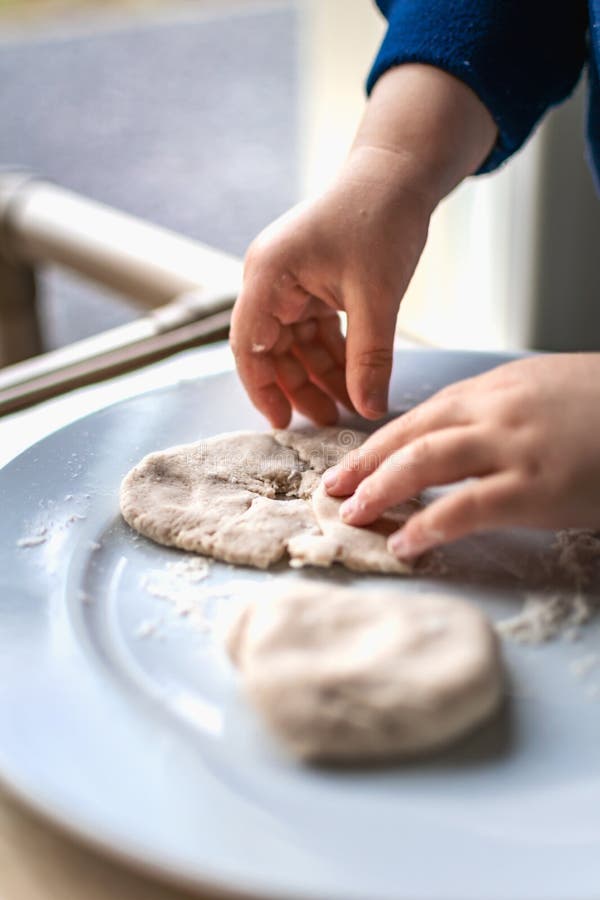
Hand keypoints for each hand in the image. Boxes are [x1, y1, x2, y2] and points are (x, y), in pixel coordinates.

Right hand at [230, 148, 431, 425]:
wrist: (398, 172)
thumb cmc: (380, 217)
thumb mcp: (377, 295)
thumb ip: (369, 357)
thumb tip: (369, 410)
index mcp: (269, 275)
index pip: (248, 345)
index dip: (261, 388)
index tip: (282, 423)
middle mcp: (271, 280)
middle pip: (270, 350)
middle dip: (299, 387)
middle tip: (329, 422)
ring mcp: (290, 282)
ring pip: (295, 345)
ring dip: (319, 376)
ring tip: (349, 408)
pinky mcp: (311, 284)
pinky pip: (315, 331)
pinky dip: (334, 356)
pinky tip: (355, 382)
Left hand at [323, 354, 599, 556]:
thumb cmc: (598, 406)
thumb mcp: (539, 390)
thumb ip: (491, 409)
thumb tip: (449, 436)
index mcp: (491, 390)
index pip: (416, 417)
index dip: (375, 444)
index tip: (347, 465)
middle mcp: (493, 412)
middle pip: (408, 436)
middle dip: (363, 466)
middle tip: (331, 492)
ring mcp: (513, 448)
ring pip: (425, 463)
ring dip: (380, 491)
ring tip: (351, 516)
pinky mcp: (535, 488)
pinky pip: (465, 508)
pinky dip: (427, 526)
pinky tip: (404, 543)